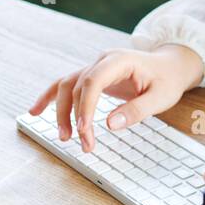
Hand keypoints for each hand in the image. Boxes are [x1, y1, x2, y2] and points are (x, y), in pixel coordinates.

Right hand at [27, 44, 203, 152]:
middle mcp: (102, 61)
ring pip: (67, 86)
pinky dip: (50, 97)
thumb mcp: (161, 98)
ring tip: (64, 137)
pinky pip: (66, 85)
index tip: (84, 130)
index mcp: (119, 60)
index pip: (93, 82)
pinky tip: (35, 111)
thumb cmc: (167, 80)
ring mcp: (95, 67)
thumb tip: (110, 125)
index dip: (85, 106)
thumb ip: (137, 110)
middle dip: (75, 116)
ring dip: (61, 111)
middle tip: (83, 144)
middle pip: (77, 86)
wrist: (169, 66)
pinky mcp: (92, 77)